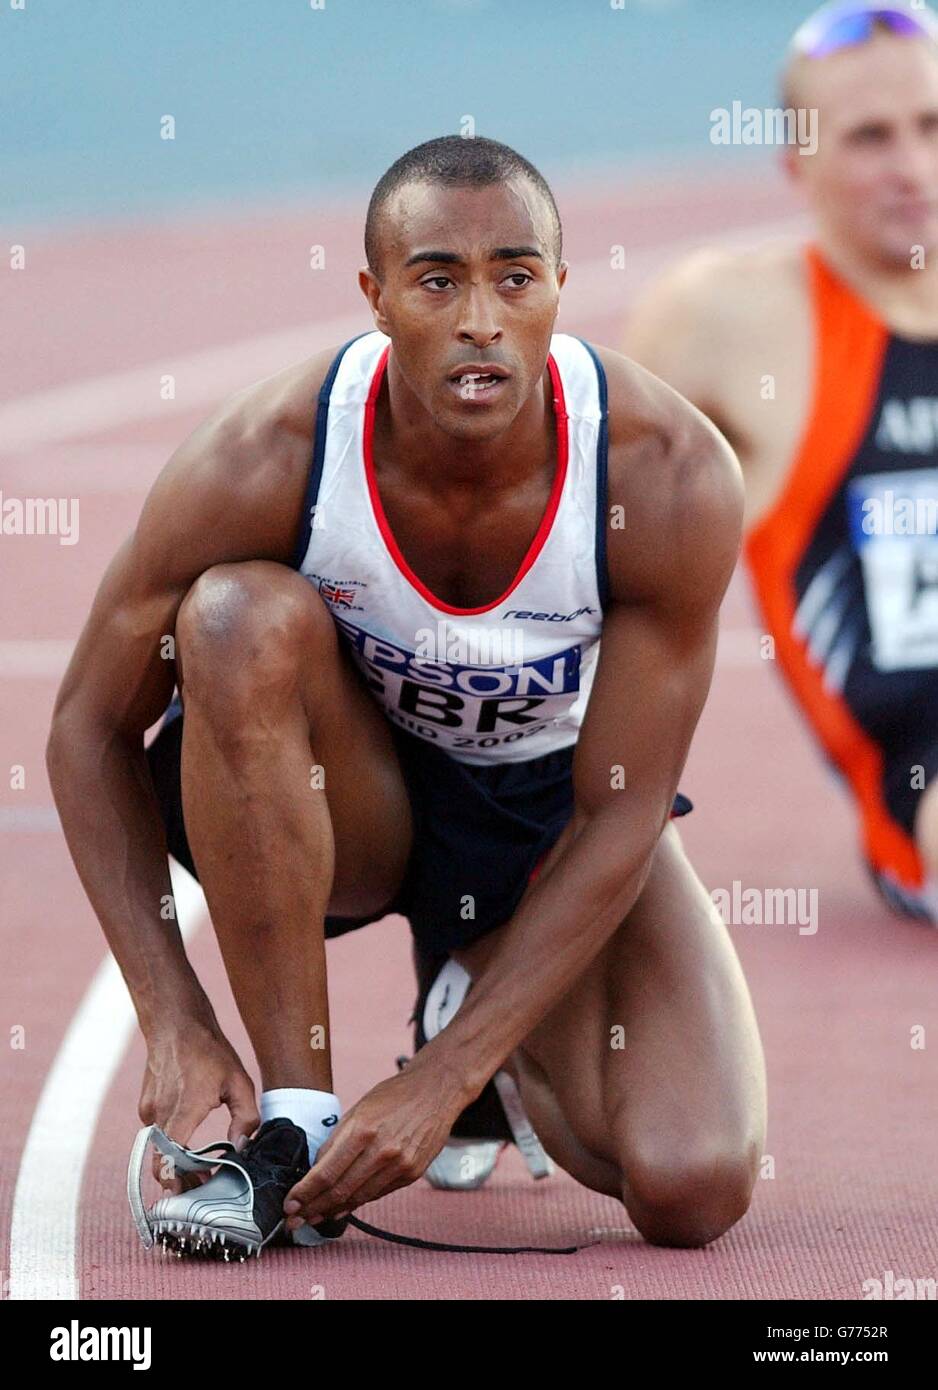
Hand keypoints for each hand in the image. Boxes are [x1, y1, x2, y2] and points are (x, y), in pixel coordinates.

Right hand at [138, 1019, 258, 1189]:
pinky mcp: (146, 1106)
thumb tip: (240, 1148)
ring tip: (199, 1169)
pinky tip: (188, 1140)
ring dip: (175, 1162)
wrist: (176, 1023)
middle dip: (179, 1180)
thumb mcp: (239, 1081)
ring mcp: (150, 1109)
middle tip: (202, 1189)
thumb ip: (245, 1117)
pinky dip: (169, 1142)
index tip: (196, 1190)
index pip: (171, 1157)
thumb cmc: (209, 1050)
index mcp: (185, 1108)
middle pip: (162, 1162)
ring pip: (158, 1149)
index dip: (178, 1180)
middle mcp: (161, 1112)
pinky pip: (157, 1133)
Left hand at [282, 1063, 468, 1228]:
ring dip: (333, 1211)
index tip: (289, 1205)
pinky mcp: (412, 1173)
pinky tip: (343, 1208)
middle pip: (340, 1190)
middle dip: (313, 1208)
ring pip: (359, 1197)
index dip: (304, 1194)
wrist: (435, 1091)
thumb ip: (337, 1141)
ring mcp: (399, 1165)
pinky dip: (358, 1202)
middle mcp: (382, 1151)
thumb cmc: (393, 1096)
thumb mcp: (358, 1110)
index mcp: (362, 1130)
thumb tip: (316, 1171)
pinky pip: (378, 1193)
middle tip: (295, 1221)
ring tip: (315, 1218)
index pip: (326, 1173)